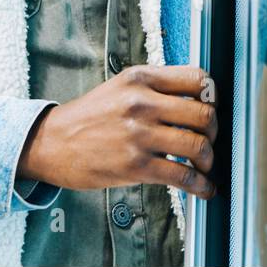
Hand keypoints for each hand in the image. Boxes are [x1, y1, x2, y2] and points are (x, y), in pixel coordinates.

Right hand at [16, 64, 216, 197]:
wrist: (53, 143)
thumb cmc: (90, 116)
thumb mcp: (121, 86)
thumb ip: (156, 87)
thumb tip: (197, 98)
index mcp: (140, 78)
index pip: (197, 78)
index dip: (211, 95)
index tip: (211, 106)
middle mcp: (142, 103)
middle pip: (204, 114)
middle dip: (214, 130)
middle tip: (208, 139)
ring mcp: (139, 135)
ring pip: (198, 145)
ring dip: (208, 159)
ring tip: (203, 164)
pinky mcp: (136, 166)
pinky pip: (182, 176)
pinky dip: (201, 185)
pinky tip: (204, 188)